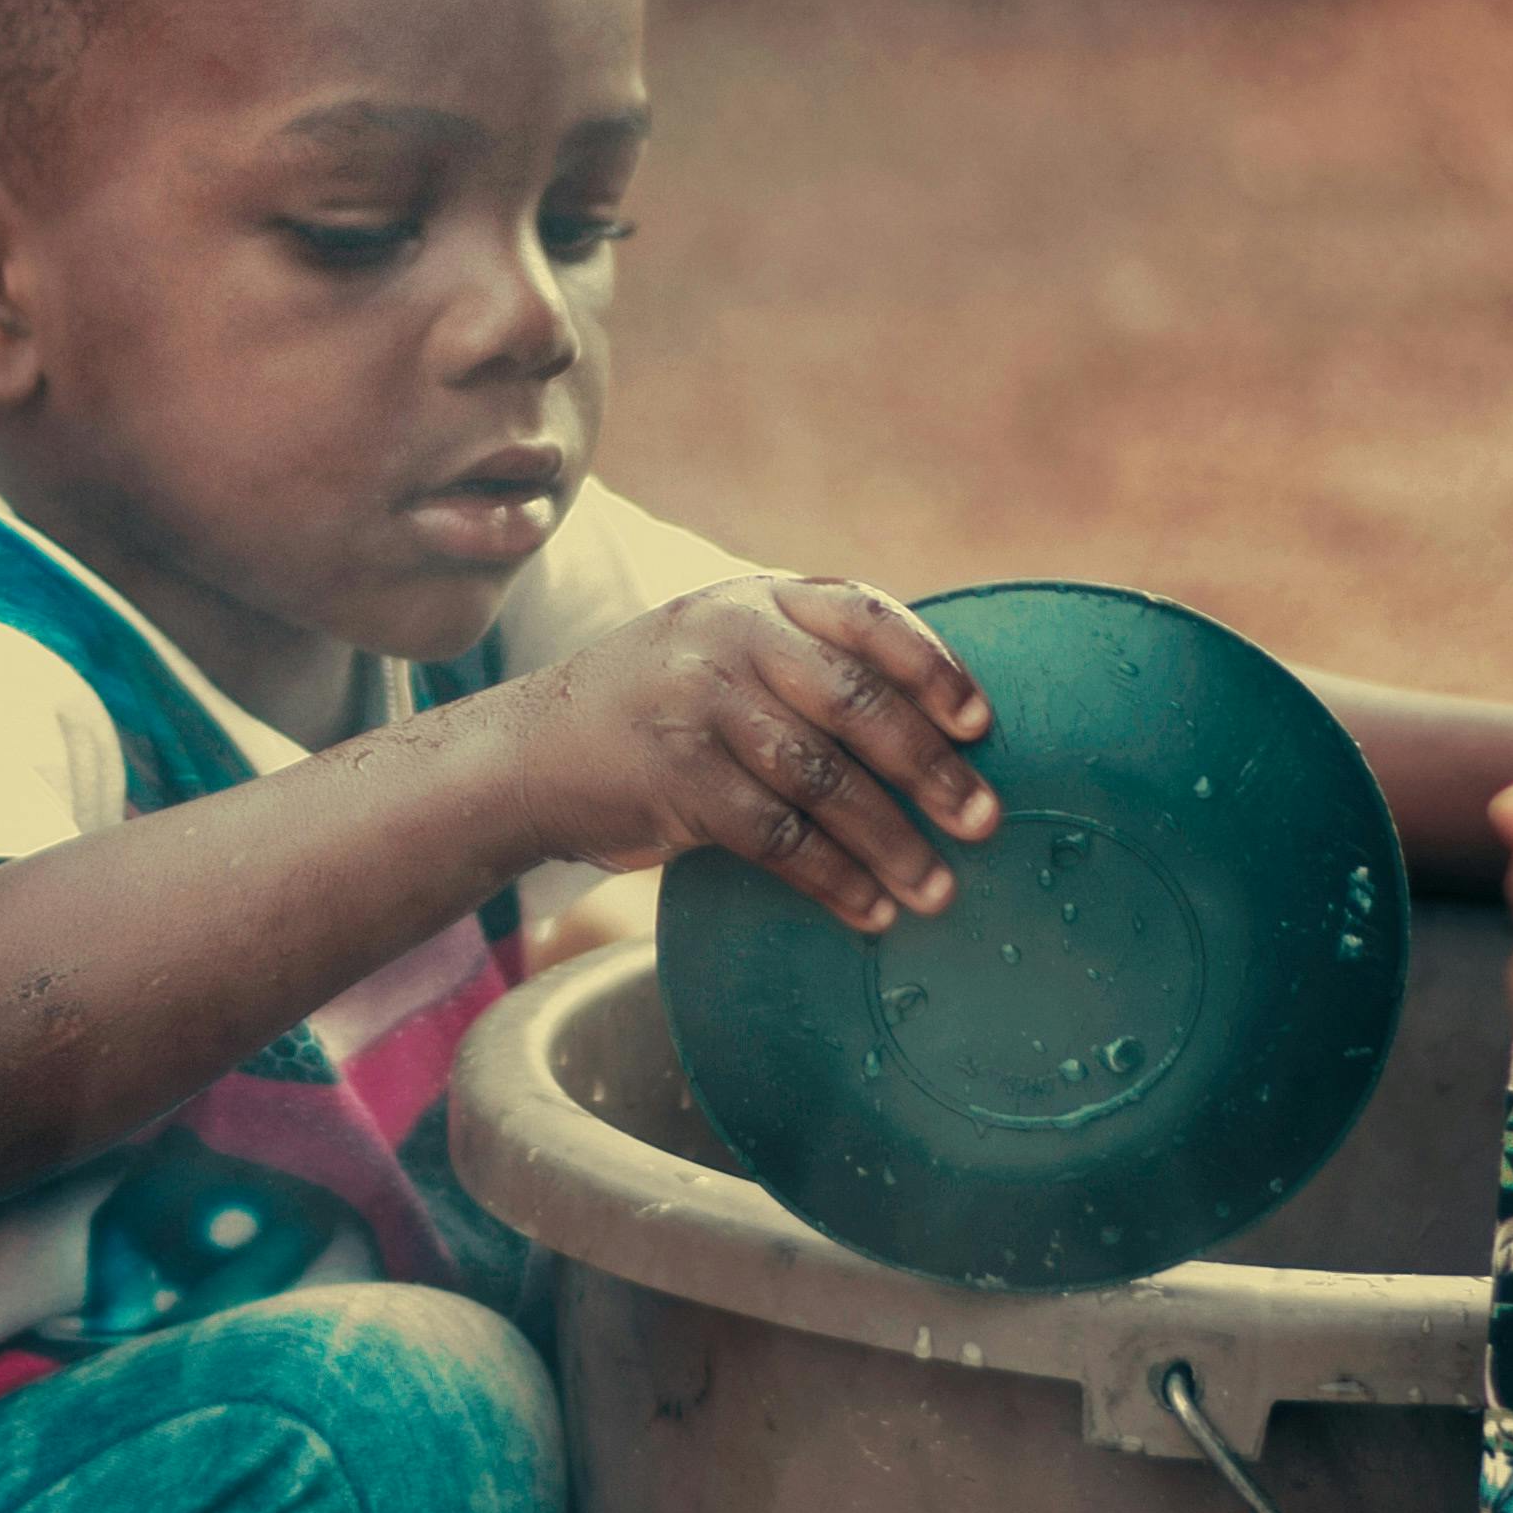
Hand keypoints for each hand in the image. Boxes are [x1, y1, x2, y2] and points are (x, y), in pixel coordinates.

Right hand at [505, 578, 997, 935]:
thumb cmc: (658, 710)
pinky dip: (832, 879)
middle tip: (986, 822)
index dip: (932, 667)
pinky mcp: (677, 780)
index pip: (865, 616)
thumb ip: (805, 661)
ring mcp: (699, 707)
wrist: (527, 754)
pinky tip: (868, 911)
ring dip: (890, 843)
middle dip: (930, 769)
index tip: (980, 724)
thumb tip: (937, 724)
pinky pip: (777, 836)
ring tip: (937, 891)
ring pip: (822, 779)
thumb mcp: (720, 649)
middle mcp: (729, 640)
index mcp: (756, 601)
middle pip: (855, 702)